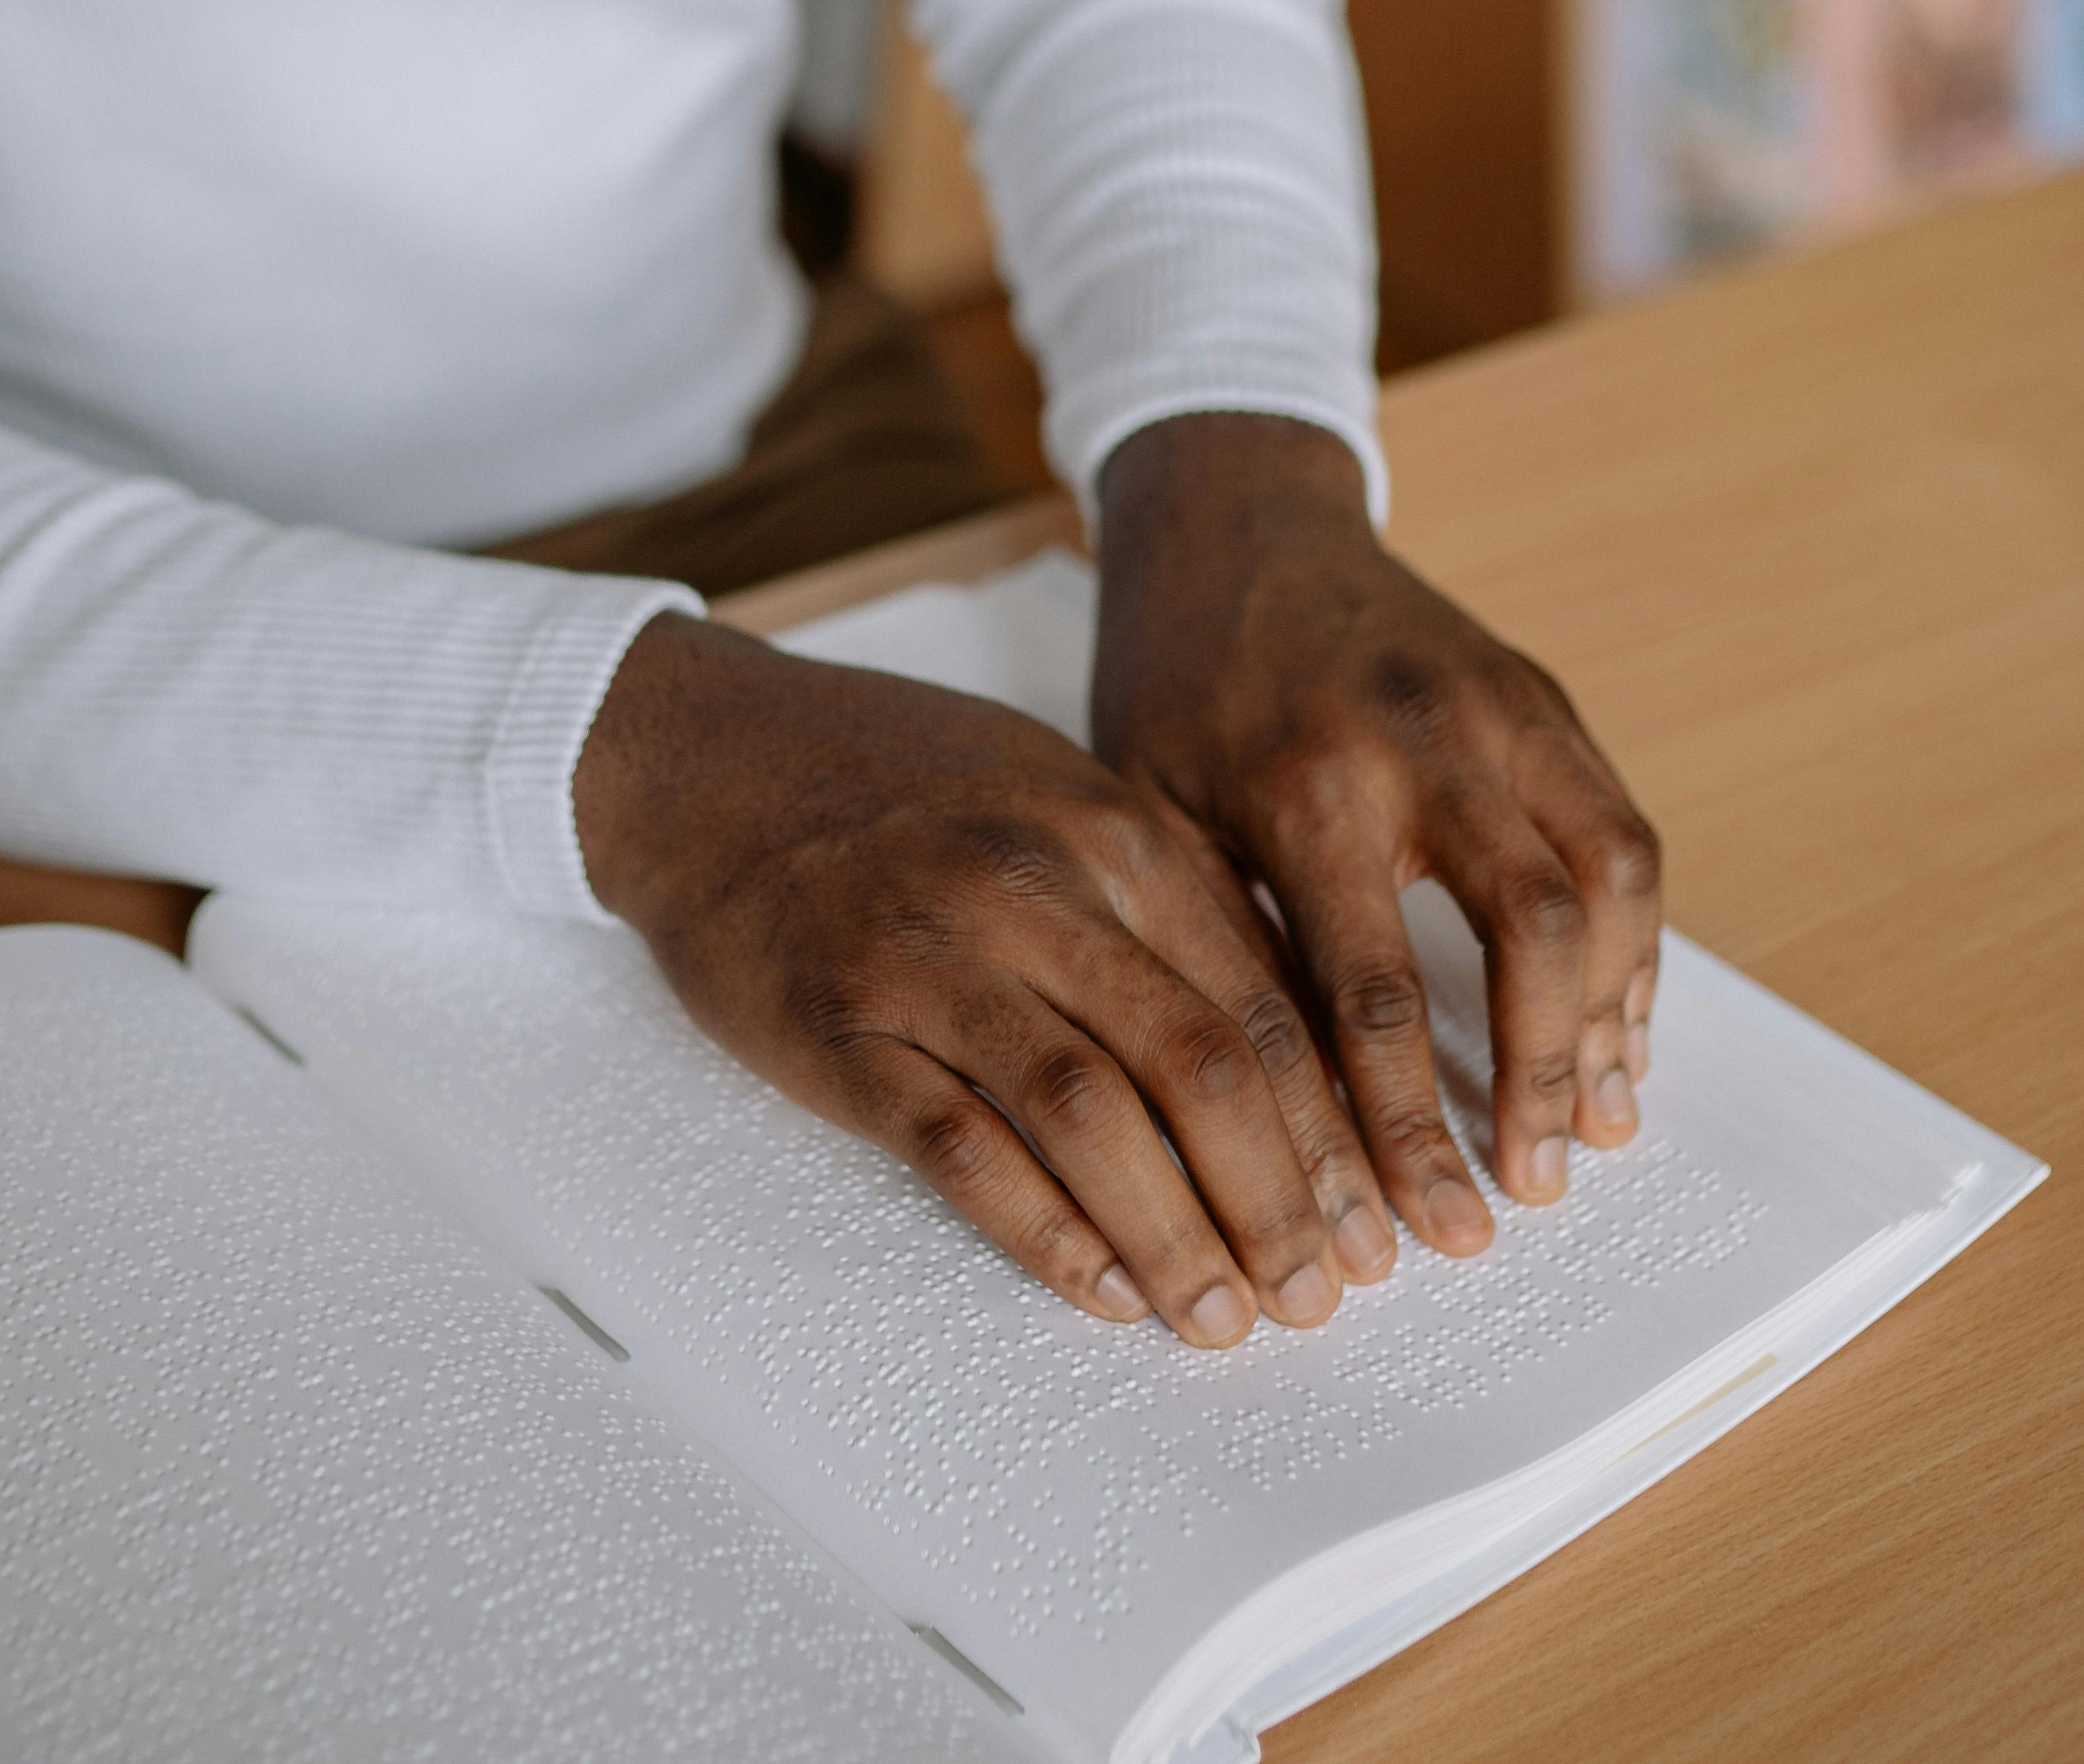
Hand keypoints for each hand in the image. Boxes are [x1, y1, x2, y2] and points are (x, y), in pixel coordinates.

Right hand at [573, 614, 1401, 1344]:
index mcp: (1116, 831)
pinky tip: (1102, 1292)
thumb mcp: (1063, 802)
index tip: (1372, 1223)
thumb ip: (1172, 909)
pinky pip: (962, 1149)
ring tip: (1220, 1321)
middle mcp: (1035, 887)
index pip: (1260, 1002)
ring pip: (1089, 1117)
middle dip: (1276, 1201)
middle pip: (1197, 1064)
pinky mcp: (841, 1028)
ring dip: (1172, 1236)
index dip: (1331, 1132)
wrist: (712, 761)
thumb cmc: (904, 789)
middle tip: (1317, 1296)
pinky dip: (1045, 1233)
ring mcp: (932, 958)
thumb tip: (1295, 1056)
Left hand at [1093, 414, 1662, 1255]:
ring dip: (1614, 1015)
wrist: (1234, 522)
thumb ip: (1221, 947)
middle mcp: (1425, 738)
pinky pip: (1620, 830)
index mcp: (1304, 781)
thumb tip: (1275, 1131)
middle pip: (1532, 934)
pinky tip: (1611, 1023)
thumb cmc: (1172, 682)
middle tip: (1533, 1188)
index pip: (1373, 993)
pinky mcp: (1545, 697)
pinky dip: (1632, 940)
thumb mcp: (1148, 811)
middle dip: (1542, 1080)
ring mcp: (1502, 708)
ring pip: (1611, 879)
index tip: (1422, 1227)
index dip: (1407, 1127)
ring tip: (1596, 1124)